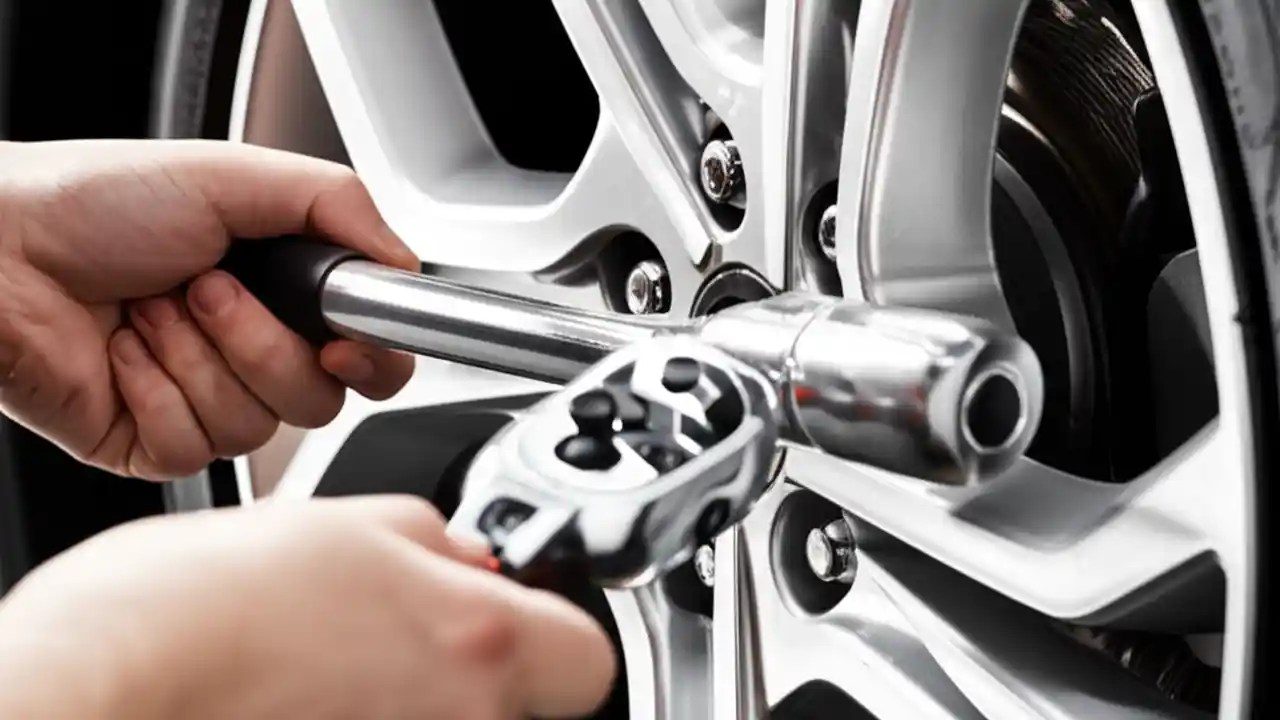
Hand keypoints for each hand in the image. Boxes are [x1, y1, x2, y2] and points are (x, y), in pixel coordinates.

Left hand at [0, 139, 419, 478]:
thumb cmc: (92, 203)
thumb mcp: (234, 176)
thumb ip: (339, 205)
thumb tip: (403, 263)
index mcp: (281, 292)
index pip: (370, 357)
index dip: (369, 359)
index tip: (341, 339)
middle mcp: (249, 350)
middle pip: (320, 399)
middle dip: (259, 341)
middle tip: (205, 288)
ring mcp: (201, 401)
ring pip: (256, 428)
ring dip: (197, 359)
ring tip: (151, 310)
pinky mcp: (152, 444)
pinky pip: (192, 449)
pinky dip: (155, 393)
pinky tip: (121, 355)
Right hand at [0, 496, 616, 719]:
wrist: (115, 676)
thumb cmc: (209, 602)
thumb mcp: (349, 522)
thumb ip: (437, 541)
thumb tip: (474, 561)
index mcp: (480, 639)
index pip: (589, 659)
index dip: (561, 628)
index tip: (526, 609)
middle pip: (524, 698)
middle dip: (482, 658)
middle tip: (412, 624)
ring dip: (423, 690)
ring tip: (342, 656)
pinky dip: (377, 714)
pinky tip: (317, 691)